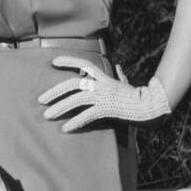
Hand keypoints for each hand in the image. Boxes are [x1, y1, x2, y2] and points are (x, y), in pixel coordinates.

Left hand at [38, 57, 171, 131]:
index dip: (68, 61)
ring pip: (76, 99)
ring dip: (60, 107)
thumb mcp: (127, 83)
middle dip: (55, 92)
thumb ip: (120, 75)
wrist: (150, 105)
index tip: (53, 62)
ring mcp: (104, 96)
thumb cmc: (138, 96)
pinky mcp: (107, 109)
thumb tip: (119, 67)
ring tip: (47, 116)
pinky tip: (65, 128)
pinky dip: (75, 122)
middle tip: (40, 100)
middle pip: (73, 83)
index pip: (84, 64)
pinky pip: (87, 115)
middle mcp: (102, 84)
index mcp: (104, 77)